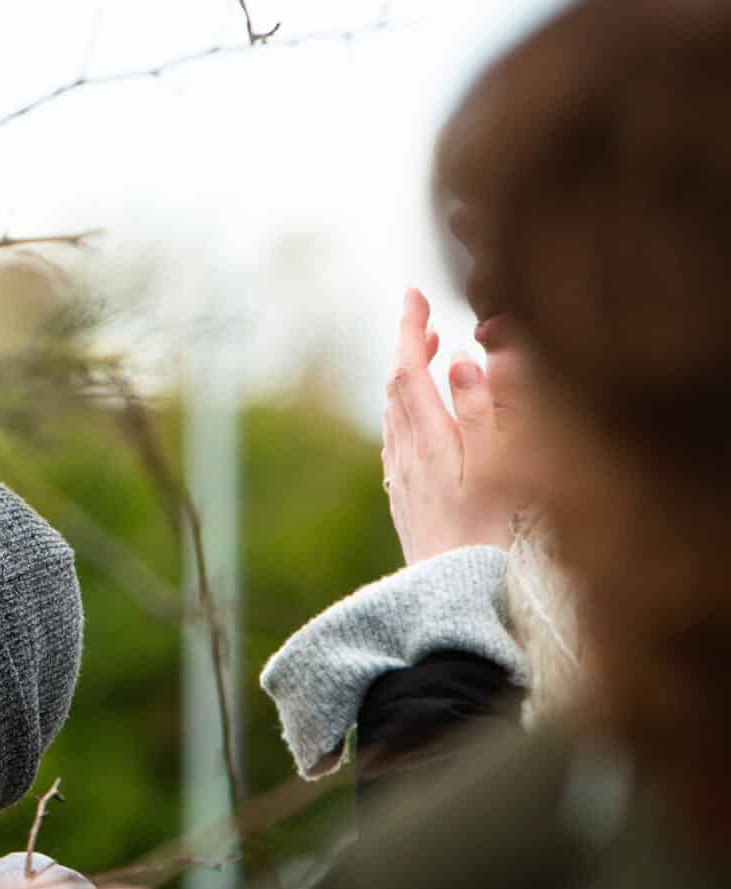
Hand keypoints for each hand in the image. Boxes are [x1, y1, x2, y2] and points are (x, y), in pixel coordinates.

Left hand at [382, 288, 525, 563]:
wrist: (451, 592)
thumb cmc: (484, 530)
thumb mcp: (494, 464)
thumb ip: (480, 408)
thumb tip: (458, 358)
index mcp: (427, 440)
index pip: (408, 371)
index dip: (409, 329)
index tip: (413, 295)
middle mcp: (405, 456)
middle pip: (396, 390)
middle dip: (408, 350)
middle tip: (423, 321)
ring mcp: (400, 478)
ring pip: (394, 416)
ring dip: (407, 381)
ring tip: (424, 358)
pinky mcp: (403, 498)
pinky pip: (397, 442)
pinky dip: (407, 414)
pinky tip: (418, 419)